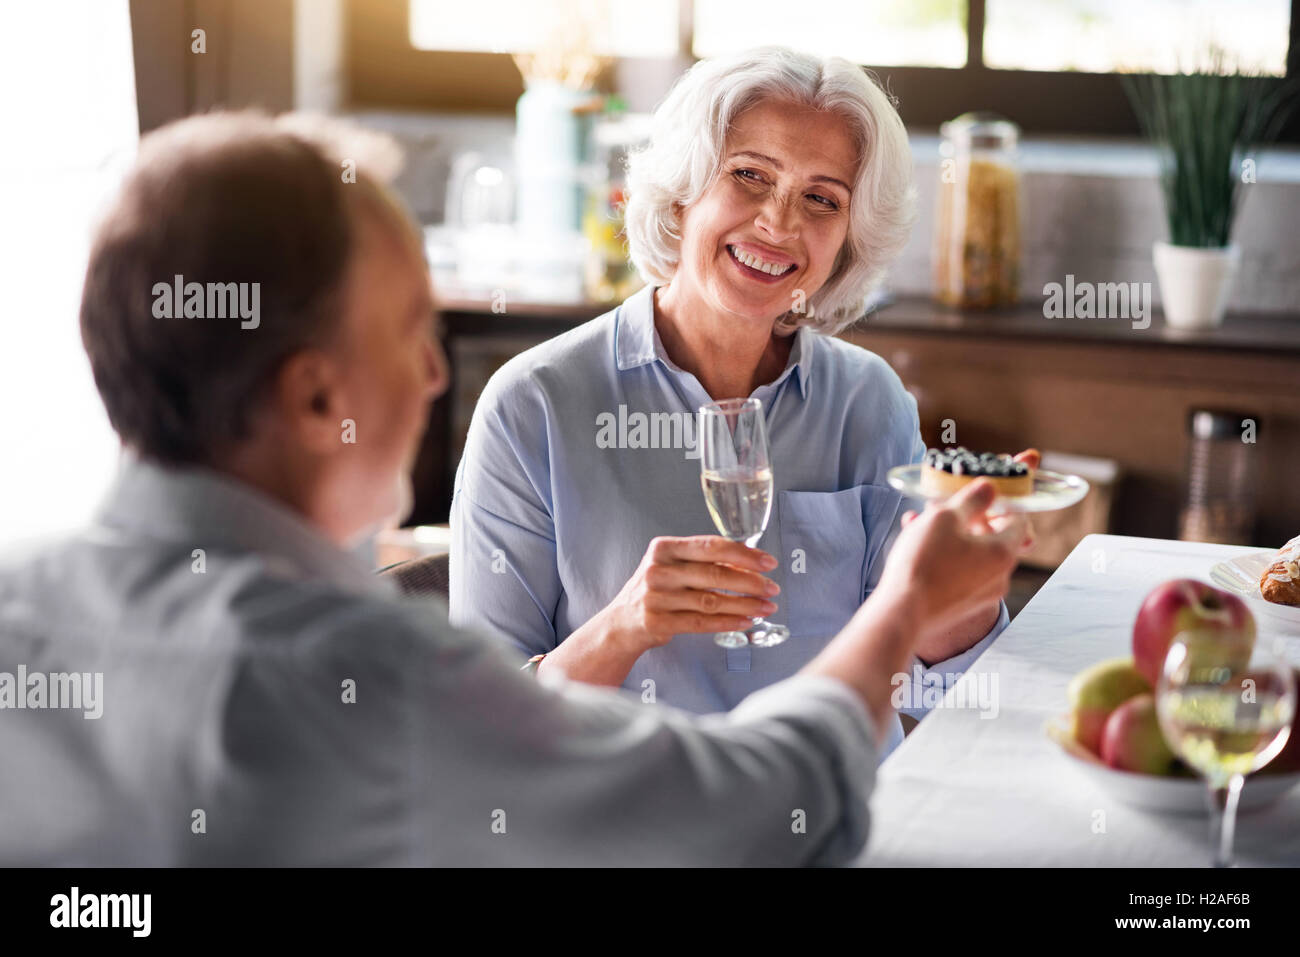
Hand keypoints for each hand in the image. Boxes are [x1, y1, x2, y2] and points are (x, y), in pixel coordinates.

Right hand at [603, 536, 780, 653]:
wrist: (621, 623)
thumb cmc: (656, 591)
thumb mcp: (673, 567)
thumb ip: (704, 561)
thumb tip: (749, 561)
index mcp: (664, 548)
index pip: (711, 546)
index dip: (743, 554)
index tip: (768, 562)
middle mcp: (658, 570)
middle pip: (715, 574)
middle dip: (750, 582)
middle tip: (772, 587)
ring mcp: (656, 597)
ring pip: (711, 600)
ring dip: (745, 604)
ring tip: (766, 606)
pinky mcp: (658, 622)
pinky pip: (701, 622)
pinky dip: (728, 622)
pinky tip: (746, 620)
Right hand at [877, 480, 1028, 646]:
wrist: (902, 613)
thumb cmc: (924, 563)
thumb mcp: (946, 518)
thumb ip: (972, 499)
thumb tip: (990, 487)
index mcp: (1003, 552)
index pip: (1017, 518)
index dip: (998, 501)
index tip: (975, 494)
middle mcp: (1000, 576)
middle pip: (992, 537)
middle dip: (966, 519)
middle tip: (940, 507)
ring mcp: (982, 594)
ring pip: (971, 555)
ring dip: (950, 537)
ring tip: (919, 524)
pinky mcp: (962, 606)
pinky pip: (960, 574)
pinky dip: (944, 558)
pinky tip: (917, 548)